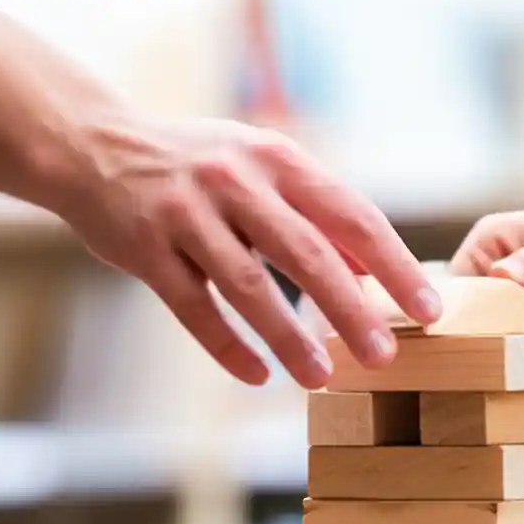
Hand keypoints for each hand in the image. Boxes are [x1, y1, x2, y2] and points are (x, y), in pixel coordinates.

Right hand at [54, 116, 440, 388]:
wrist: (94, 145)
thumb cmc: (197, 164)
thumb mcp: (262, 166)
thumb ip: (316, 213)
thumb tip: (373, 267)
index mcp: (279, 160)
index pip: (352, 215)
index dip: (394, 266)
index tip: (428, 310)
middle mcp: (236, 181)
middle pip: (307, 254)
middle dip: (351, 309)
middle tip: (383, 357)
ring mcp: (187, 215)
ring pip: (249, 286)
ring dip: (289, 337)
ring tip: (321, 378)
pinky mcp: (146, 249)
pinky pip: (194, 308)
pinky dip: (228, 346)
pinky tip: (257, 375)